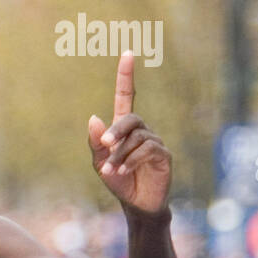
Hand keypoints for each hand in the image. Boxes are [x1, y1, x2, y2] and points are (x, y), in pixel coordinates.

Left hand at [88, 52, 170, 215]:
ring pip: (137, 137)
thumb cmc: (118, 181)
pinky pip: (147, 150)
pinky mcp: (163, 155)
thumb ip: (96, 143)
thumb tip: (94, 118)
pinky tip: (122, 172)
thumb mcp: (100, 164)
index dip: (126, 76)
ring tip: (111, 171)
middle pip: (130, 118)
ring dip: (121, 154)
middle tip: (105, 146)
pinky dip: (132, 160)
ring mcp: (154, 141)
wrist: (136, 204)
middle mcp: (141, 130)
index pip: (126, 96)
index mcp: (124, 129)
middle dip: (116, 132)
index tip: (127, 53)